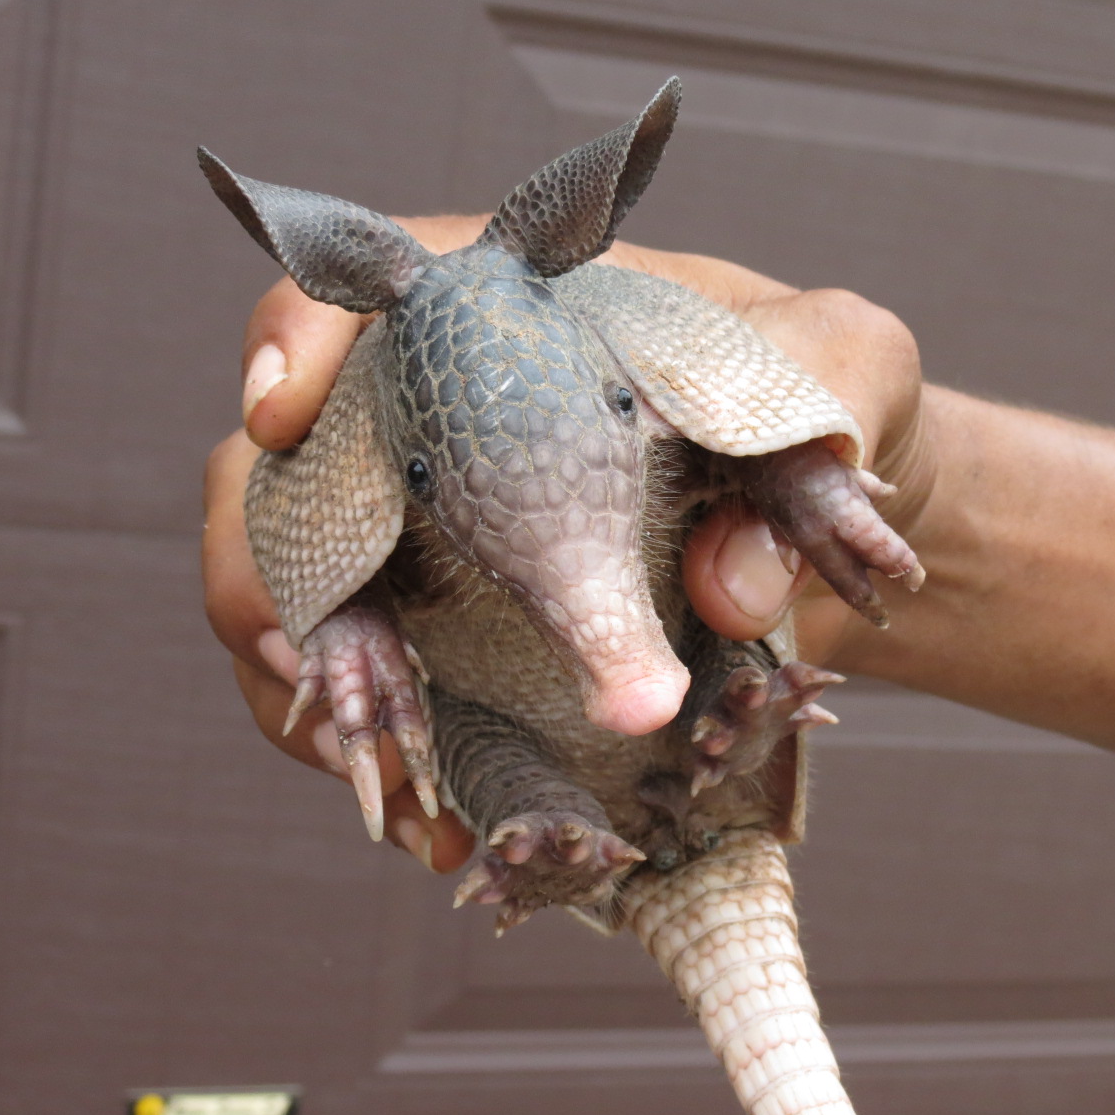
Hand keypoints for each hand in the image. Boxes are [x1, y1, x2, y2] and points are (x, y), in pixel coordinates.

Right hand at [203, 216, 933, 863]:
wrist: (832, 510)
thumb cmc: (819, 404)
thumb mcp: (848, 368)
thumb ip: (815, 421)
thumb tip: (727, 585)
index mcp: (505, 313)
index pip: (356, 293)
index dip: (291, 342)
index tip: (279, 413)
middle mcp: (438, 416)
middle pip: (280, 468)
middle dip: (266, 563)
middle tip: (303, 652)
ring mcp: (432, 530)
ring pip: (297, 595)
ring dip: (311, 692)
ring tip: (377, 774)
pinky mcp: (455, 626)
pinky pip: (370, 688)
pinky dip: (381, 756)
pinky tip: (440, 821)